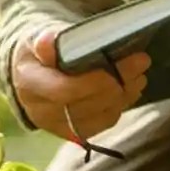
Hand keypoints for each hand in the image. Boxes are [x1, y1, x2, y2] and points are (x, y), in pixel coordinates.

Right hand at [11, 27, 149, 140]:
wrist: (33, 73)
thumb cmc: (40, 51)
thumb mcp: (37, 37)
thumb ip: (46, 40)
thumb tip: (49, 43)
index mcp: (29, 84)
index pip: (62, 90)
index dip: (91, 83)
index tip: (112, 69)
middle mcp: (41, 111)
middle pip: (86, 105)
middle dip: (117, 83)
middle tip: (141, 61)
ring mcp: (58, 126)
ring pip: (99, 116)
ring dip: (124, 95)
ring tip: (139, 74)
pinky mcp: (74, 133)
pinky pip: (103, 123)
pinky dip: (121, 105)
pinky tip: (131, 88)